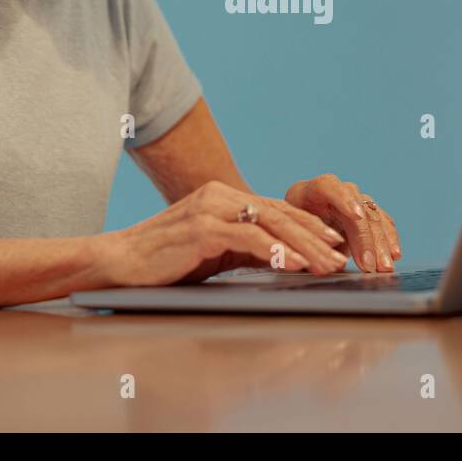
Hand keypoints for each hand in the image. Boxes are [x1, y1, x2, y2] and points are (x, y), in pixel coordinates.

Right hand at [101, 180, 349, 286]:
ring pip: (271, 224)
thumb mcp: (216, 251)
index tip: (335, 243)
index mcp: (223, 197)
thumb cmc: (167, 261)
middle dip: (315, 236)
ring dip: (304, 246)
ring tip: (327, 265)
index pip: (277, 209)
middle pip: (280, 214)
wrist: (119, 263)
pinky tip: (295, 264)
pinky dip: (276, 251)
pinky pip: (249, 238)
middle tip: (341, 256)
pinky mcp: (202, 228)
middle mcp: (220, 195)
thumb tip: (287, 257)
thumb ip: (248, 248)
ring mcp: (211, 208)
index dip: (309, 226)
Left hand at [284, 174, 401, 272]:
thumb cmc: (286, 239)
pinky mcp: (364, 213)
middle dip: (364, 238)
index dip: (342, 199)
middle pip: (355, 206)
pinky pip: (382, 222)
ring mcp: (352, 201)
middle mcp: (333, 192)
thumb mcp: (287, 243)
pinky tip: (394, 254)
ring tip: (384, 268)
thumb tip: (327, 263)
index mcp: (307, 192)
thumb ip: (304, 249)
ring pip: (372, 215)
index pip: (327, 186)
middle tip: (368, 265)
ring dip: (380, 243)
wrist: (294, 235)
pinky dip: (388, 238)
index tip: (355, 216)